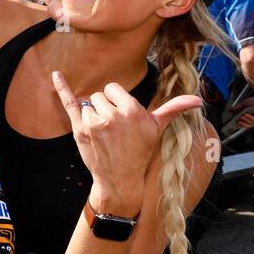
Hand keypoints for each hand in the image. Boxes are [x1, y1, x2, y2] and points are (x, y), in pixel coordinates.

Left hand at [52, 71, 201, 215]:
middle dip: (104, 107)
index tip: (122, 117)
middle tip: (113, 129)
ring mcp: (94, 122)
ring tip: (102, 132)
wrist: (120, 179)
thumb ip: (174, 109)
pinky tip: (55, 74)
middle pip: (99, 95)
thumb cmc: (140, 152)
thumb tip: (198, 100)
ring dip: (92, 114)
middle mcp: (112, 115)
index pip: (114, 88)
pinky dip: (61, 88)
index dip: (117, 101)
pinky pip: (69, 102)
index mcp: (132, 110)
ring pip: (87, 103)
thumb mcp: (158, 129)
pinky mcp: (79, 129)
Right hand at [231, 95, 253, 127]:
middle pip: (248, 126)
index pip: (247, 124)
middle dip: (242, 124)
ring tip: (241, 117)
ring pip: (251, 123)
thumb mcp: (243, 105)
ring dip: (245, 120)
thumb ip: (237, 108)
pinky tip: (246, 115)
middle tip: (237, 122)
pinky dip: (250, 118)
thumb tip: (230, 110)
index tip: (235, 124)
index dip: (241, 125)